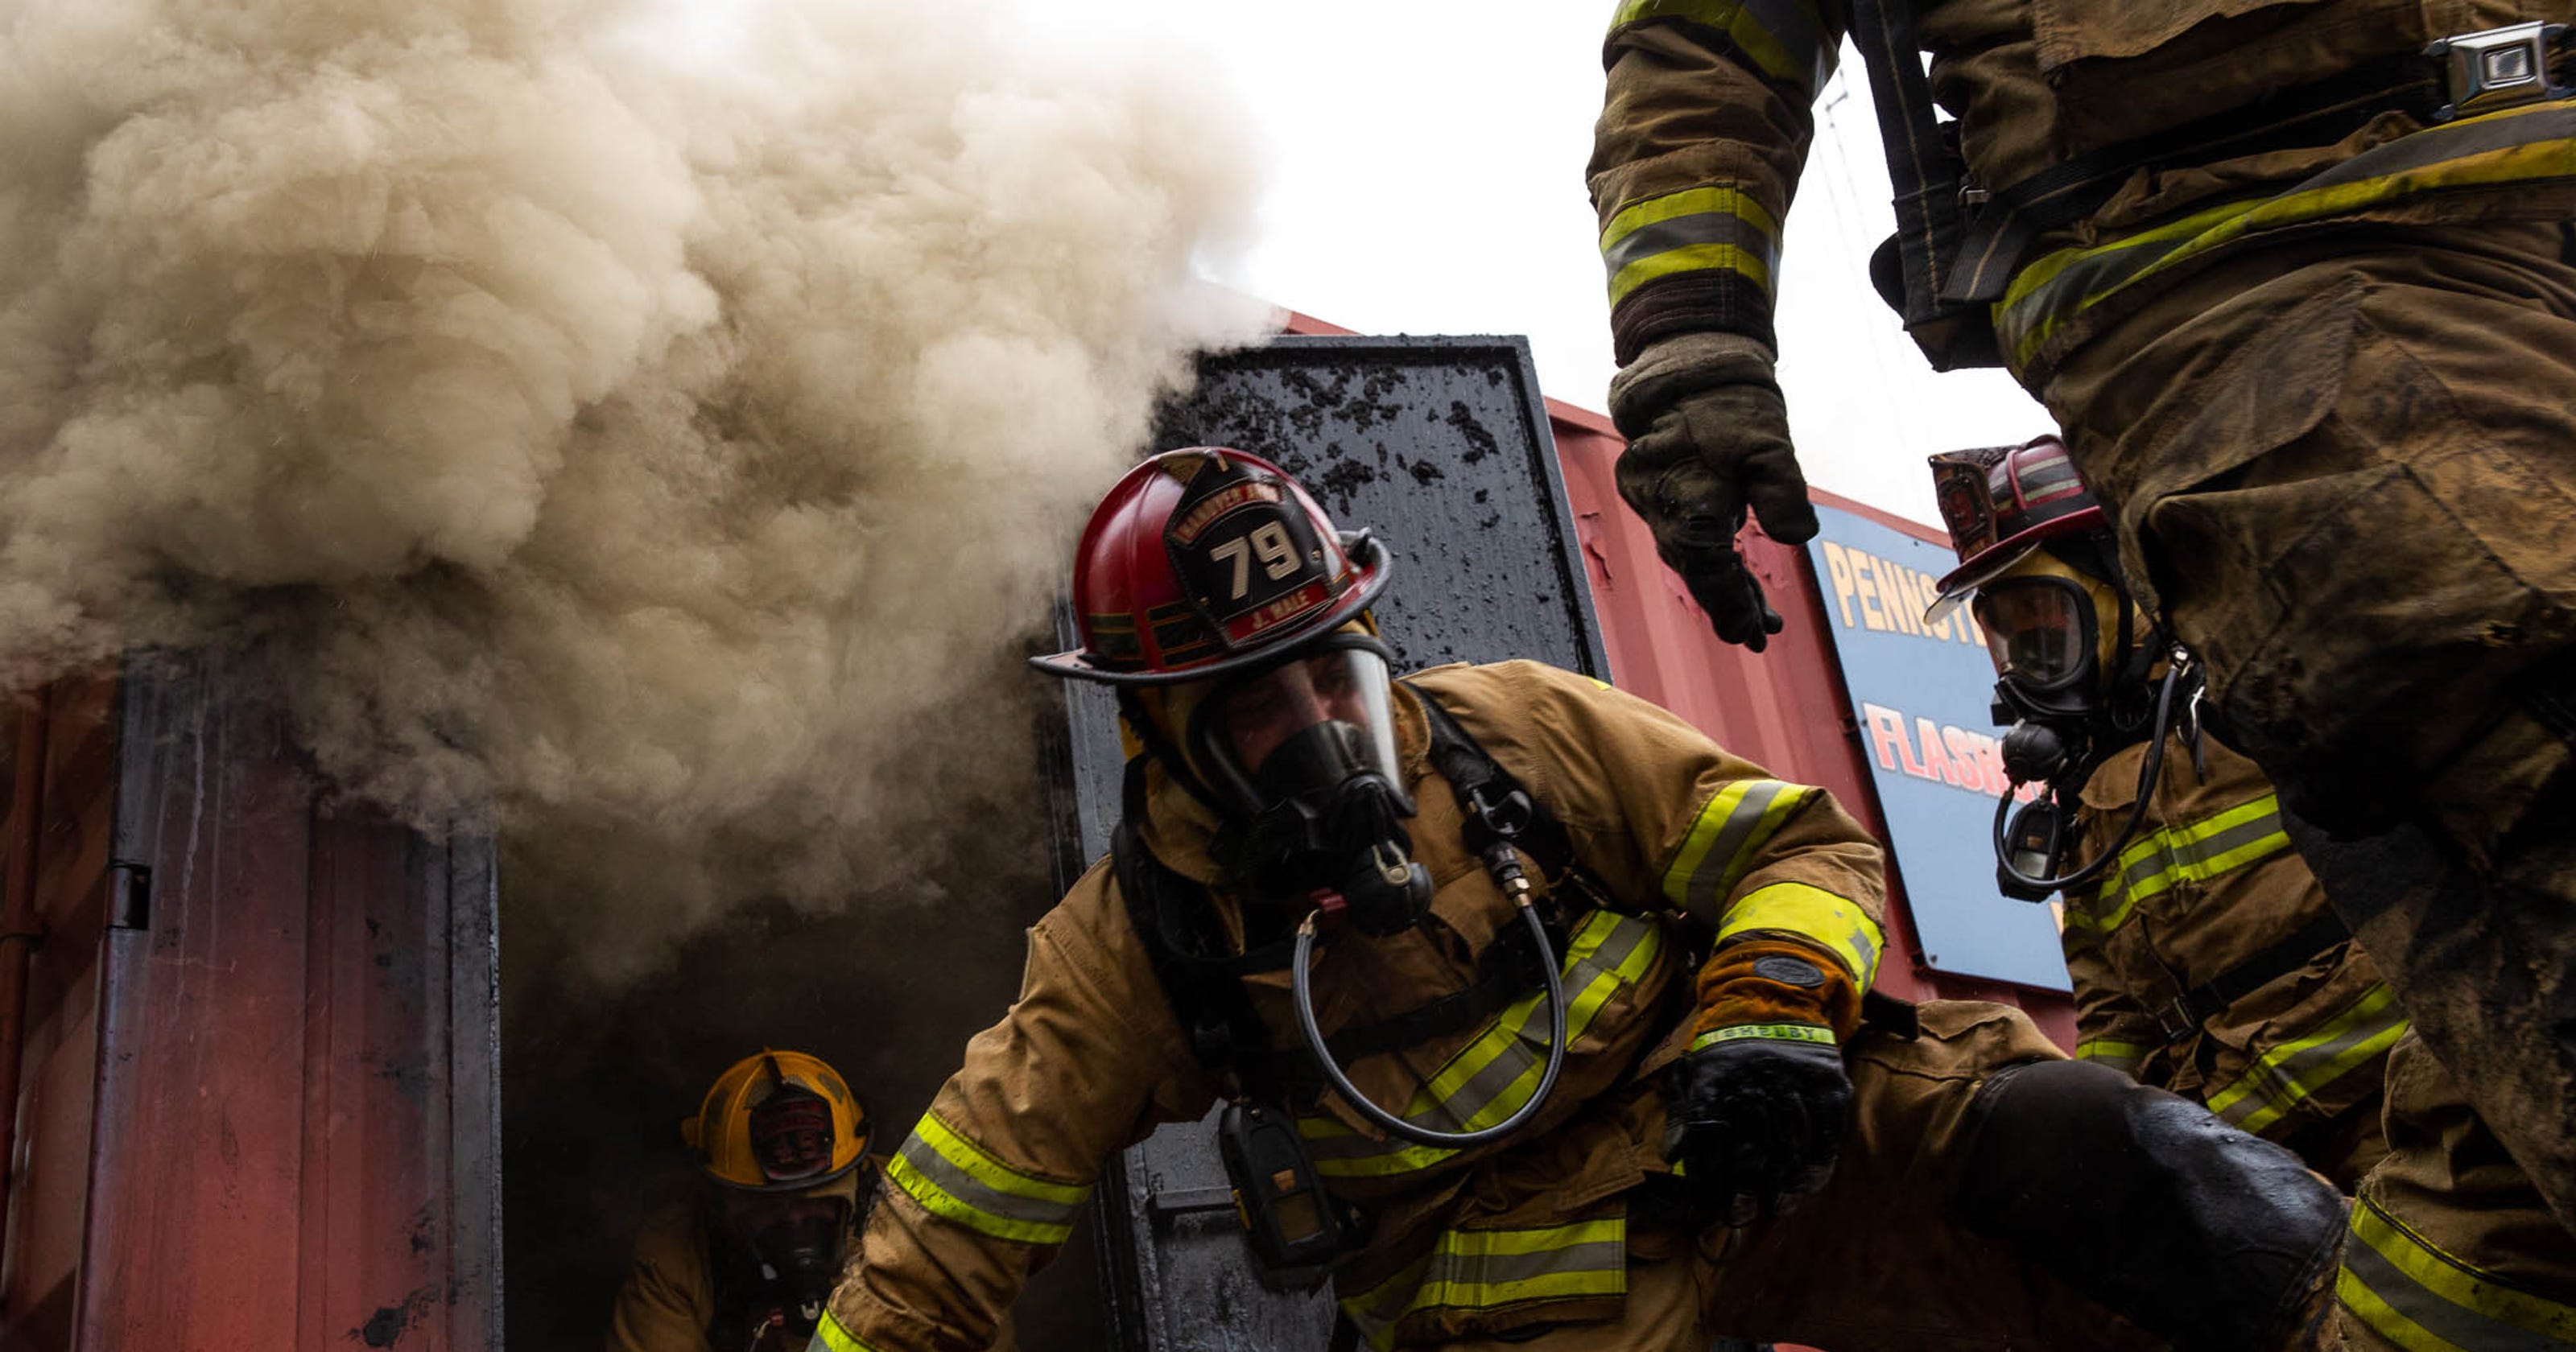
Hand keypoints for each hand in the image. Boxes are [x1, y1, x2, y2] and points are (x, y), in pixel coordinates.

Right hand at [1607, 334, 1815, 651]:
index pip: (1705, 566)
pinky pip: (1683, 539)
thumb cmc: (1730, 402)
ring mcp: (1651, 500)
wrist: (1685, 367)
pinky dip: (1709, 562)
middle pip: (1695, 571)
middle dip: (1728, 605)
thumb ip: (1782, 491)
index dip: (1729, 604)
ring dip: (1722, 588)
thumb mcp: (1769, 442)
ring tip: (1759, 618)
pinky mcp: (1656, 495)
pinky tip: (1736, 580)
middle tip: (1760, 636)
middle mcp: (1658, 503)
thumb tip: (1796, 537)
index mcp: (1685, 492)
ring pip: (1688, 558)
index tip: (1754, 632)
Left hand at [1663, 1033, 1850, 1226]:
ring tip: (1776, 1208)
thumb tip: (1672, 1156)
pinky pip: (1825, 1135)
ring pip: (1790, 1147)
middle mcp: (1755, 1080)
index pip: (1708, 1136)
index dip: (1705, 1174)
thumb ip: (1685, 1113)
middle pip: (1750, 1148)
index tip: (1704, 1204)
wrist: (1778, 1003)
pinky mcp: (1828, 1086)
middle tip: (1738, 1218)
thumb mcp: (1697, 1071)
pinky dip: (1818, 1165)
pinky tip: (1808, 1186)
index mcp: (1716, 1078)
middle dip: (1743, 1190)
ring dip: (1783, 1184)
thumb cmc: (1729, 1050)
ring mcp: (1795, 1083)